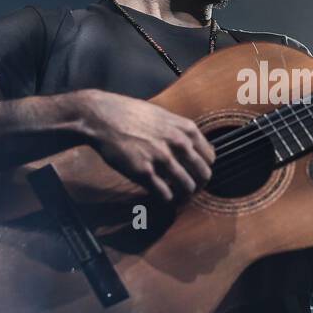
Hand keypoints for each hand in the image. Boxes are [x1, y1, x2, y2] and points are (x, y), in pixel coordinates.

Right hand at [71, 90, 214, 202]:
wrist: (102, 117)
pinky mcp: (144, 172)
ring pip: (187, 187)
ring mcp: (161, 158)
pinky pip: (165, 194)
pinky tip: (161, 195)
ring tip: (177, 195)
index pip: (210, 157)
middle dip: (198, 184)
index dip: (203, 168)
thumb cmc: (131, 114)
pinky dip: (166, 198)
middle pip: (203, 175)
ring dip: (183, 195)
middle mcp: (178, 143)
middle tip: (189, 188)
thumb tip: (196, 147)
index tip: (195, 173)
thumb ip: (181, 131)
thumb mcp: (164, 115)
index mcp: (186, 129)